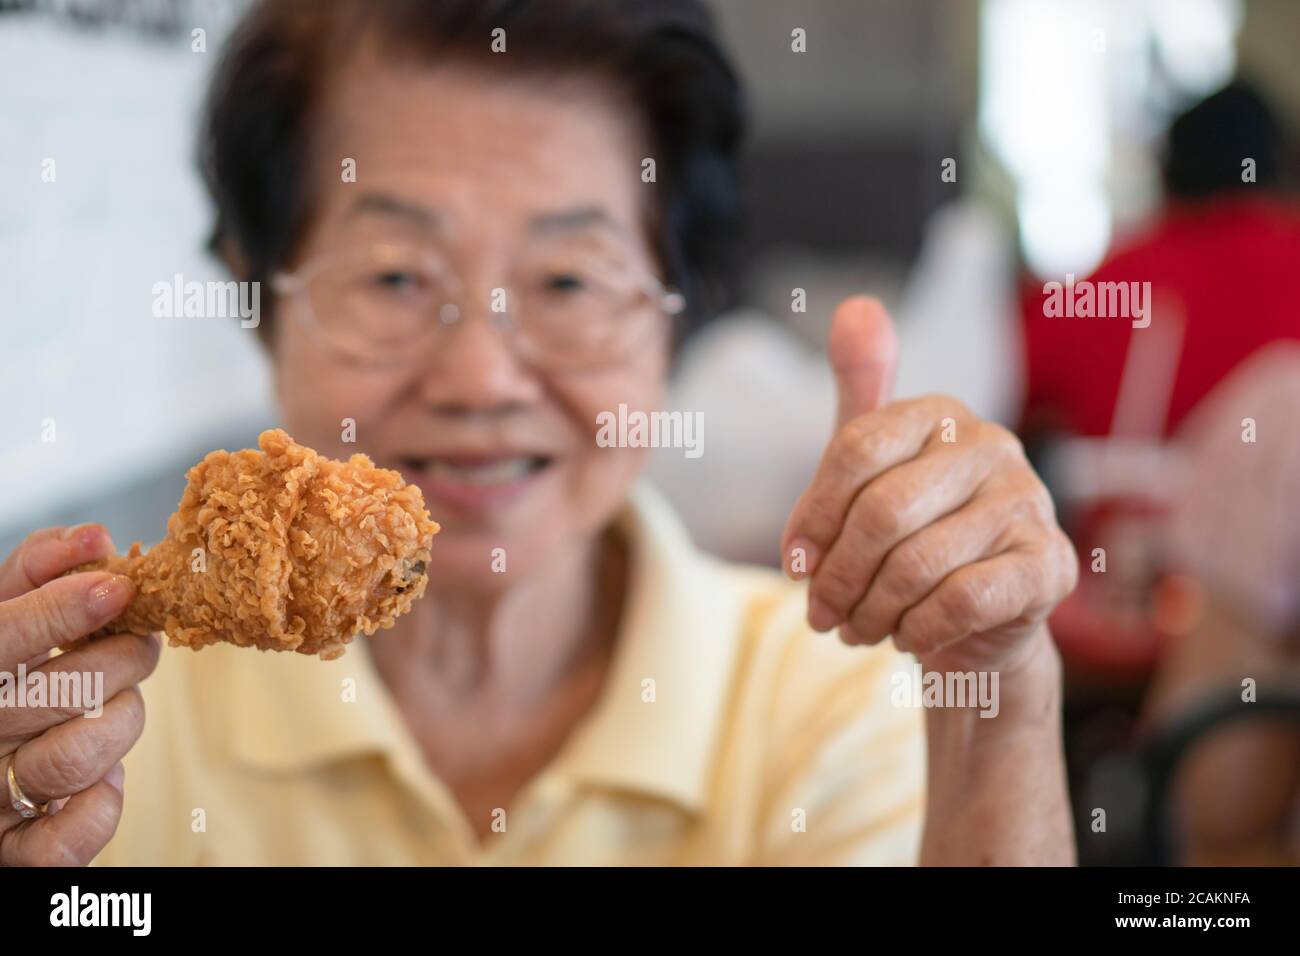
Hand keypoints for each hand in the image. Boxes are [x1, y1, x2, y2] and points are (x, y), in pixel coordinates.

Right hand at [0, 525, 159, 865]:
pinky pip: (70, 837)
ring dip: (121, 722)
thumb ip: (33, 572)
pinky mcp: (14, 852)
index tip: (117, 585)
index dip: (59, 611)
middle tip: (139, 644)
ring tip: (117, 704)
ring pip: (75, 757)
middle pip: (56, 693)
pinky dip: (100, 804)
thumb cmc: (0, 675)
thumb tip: (95, 538)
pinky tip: (101, 779)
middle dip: (120, 660)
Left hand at [781, 297, 1077, 673]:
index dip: (811, 518)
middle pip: (880, 512)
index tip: (795, 565)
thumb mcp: (875, 467)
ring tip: (856, 629)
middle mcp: (992, 445)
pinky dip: (918, 628)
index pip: (852, 451)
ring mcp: (1028, 502)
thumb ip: (860, 396)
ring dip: (870, 611)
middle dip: (837, 577)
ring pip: (916, 564)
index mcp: (939, 413)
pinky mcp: (1048, 564)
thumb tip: (857, 306)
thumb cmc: (915, 534)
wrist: (982, 619)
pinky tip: (909, 636)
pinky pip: (959, 600)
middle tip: (819, 614)